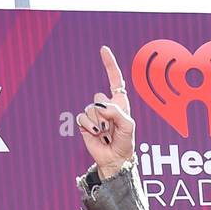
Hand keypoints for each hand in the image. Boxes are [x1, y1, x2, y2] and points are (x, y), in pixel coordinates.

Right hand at [76, 44, 134, 179]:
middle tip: (112, 128)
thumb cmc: (125, 142)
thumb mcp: (128, 125)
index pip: (115, 79)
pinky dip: (89, 126)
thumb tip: (100, 106)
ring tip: (105, 134)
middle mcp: (106, 105)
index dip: (109, 64)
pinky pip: (82, 117)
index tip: (103, 50)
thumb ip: (117, 112)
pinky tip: (96, 135)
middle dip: (106, 113)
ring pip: (90, 108)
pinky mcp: (85, 123)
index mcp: (119, 102)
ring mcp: (95, 114)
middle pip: (99, 96)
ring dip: (99, 123)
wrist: (115, 159)